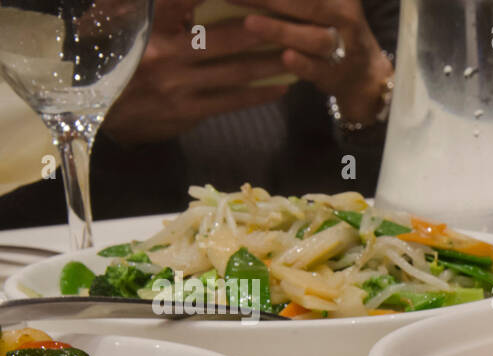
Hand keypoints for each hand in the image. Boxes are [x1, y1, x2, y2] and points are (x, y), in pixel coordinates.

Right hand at [104, 0, 289, 144]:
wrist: (100, 110)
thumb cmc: (124, 63)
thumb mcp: (135, 29)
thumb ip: (169, 15)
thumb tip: (200, 3)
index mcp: (151, 25)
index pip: (187, 1)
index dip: (229, 0)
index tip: (260, 1)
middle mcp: (164, 52)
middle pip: (225, 37)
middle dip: (263, 31)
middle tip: (292, 24)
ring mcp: (177, 84)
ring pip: (235, 71)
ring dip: (270, 63)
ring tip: (296, 54)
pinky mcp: (187, 111)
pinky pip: (231, 101)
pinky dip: (259, 93)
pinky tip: (281, 87)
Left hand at [235, 0, 393, 124]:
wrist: (365, 74)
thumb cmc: (330, 29)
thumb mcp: (321, 6)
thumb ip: (296, 1)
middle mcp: (344, 17)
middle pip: (310, 4)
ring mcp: (344, 47)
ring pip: (314, 38)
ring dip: (281, 30)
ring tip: (249, 23)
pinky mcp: (337, 74)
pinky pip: (318, 69)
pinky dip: (302, 64)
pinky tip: (285, 57)